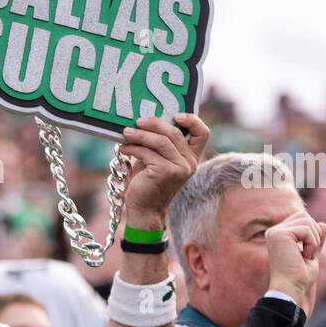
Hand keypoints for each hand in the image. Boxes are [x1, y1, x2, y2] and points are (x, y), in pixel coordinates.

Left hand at [118, 113, 209, 227]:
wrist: (143, 211)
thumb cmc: (148, 183)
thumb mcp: (157, 160)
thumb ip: (159, 143)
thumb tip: (144, 121)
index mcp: (191, 158)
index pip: (202, 133)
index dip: (192, 120)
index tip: (176, 115)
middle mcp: (189, 163)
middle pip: (174, 132)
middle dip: (154, 124)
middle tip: (137, 122)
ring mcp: (179, 168)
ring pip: (160, 141)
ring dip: (140, 135)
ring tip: (126, 134)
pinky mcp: (165, 172)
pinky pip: (147, 152)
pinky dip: (132, 148)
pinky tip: (123, 149)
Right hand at [265, 210, 325, 309]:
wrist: (291, 289)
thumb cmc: (300, 277)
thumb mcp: (312, 254)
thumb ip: (315, 238)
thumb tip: (322, 223)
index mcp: (278, 235)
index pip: (302, 219)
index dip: (313, 234)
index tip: (308, 254)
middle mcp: (273, 232)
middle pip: (304, 216)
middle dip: (314, 234)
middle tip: (309, 255)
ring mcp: (274, 232)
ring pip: (307, 220)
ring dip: (314, 240)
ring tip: (306, 256)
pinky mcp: (279, 235)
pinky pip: (306, 229)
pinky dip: (312, 243)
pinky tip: (304, 256)